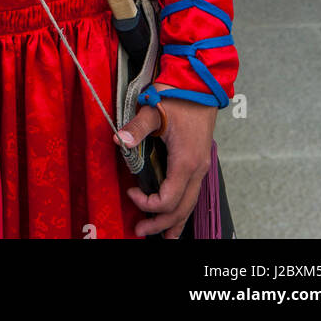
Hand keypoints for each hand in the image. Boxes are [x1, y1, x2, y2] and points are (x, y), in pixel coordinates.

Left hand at [114, 85, 217, 238]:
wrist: (200, 83)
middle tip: (141, 231)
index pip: (168, 199)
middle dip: (161, 224)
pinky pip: (193, 193)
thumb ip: (136, 127)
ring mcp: (201, 166)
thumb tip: (119, 139)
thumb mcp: (155, 109)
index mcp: (186, 162)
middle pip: (181, 209)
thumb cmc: (180, 95)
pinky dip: (183, 208)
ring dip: (176, 221)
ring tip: (165, 237)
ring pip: (191, 204)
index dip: (148, 203)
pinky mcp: (200, 161)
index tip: (131, 192)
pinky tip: (177, 213)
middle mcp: (197, 169)